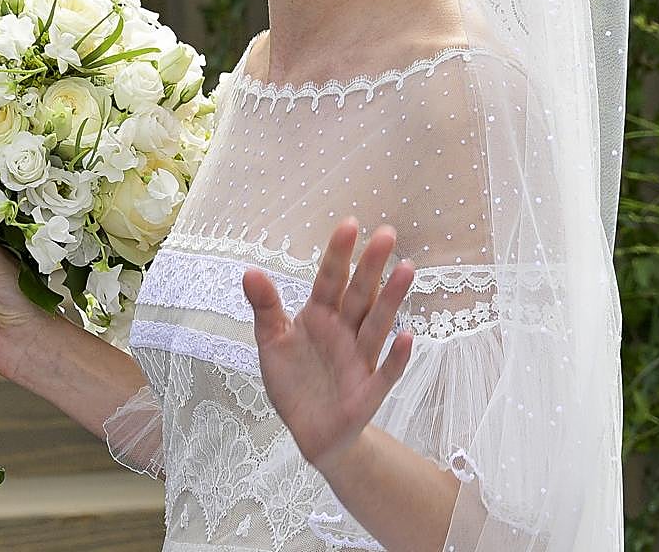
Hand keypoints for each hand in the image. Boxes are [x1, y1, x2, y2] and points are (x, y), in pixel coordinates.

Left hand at [244, 217, 415, 472]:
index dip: (338, 255)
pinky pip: (386, 372)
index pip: (330, 280)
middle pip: (359, 295)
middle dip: (371, 266)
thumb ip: (265, 307)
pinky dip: (397, 356)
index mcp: (320, 316)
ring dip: (392, 299)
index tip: (350, 224)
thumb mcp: (272, 342)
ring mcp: (359, 360)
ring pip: (377, 325)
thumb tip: (250, 271)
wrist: (310, 432)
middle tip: (387, 234)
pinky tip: (408, 336)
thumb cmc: (295, 381)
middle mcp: (344, 332)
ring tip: (407, 268)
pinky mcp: (368, 391)